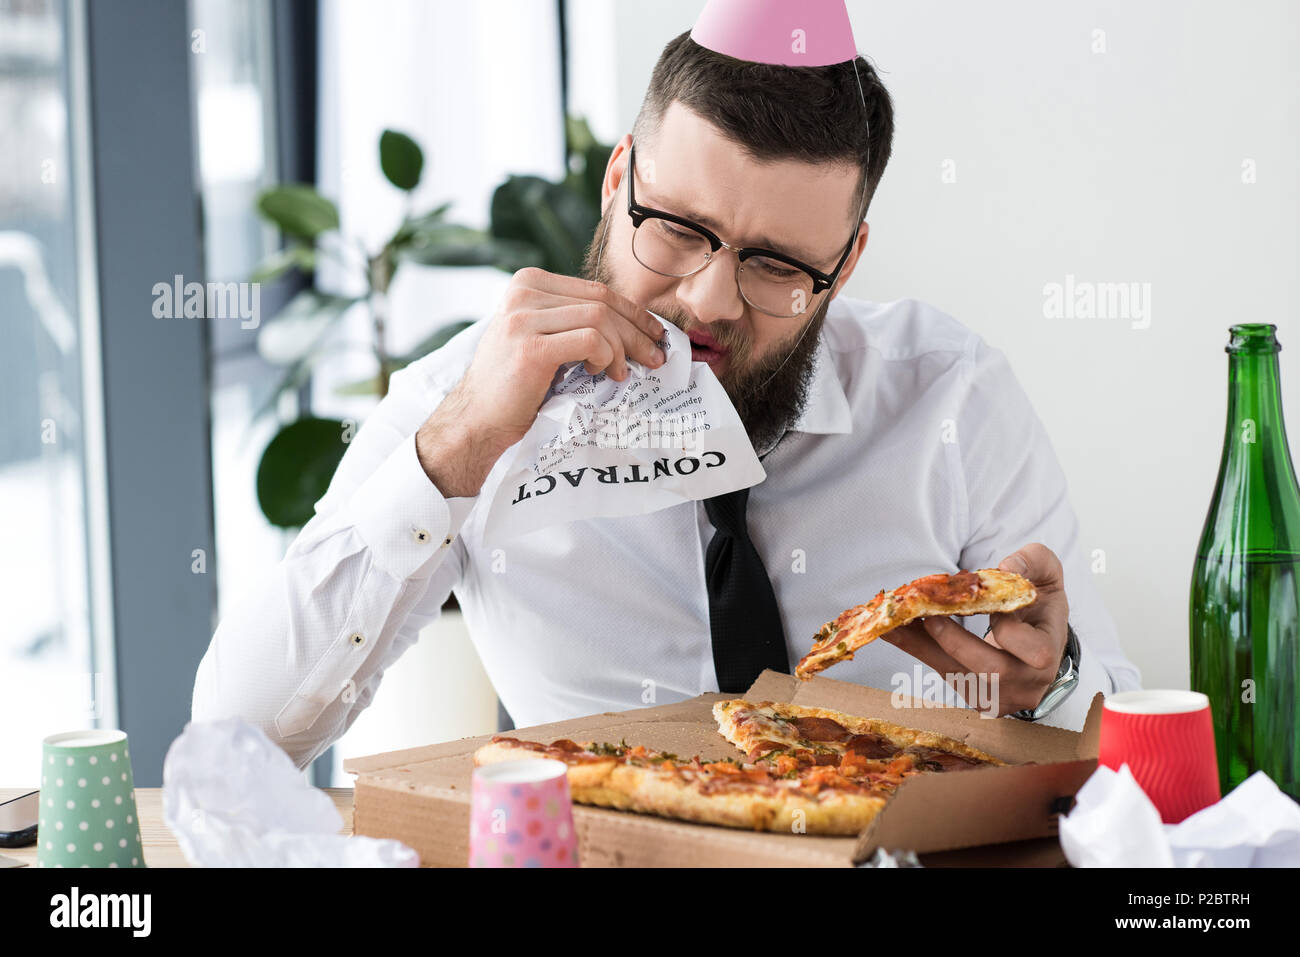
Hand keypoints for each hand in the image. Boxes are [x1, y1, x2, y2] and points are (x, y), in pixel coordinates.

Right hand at [417, 268, 666, 495]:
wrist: (478, 418)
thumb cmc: (515, 383)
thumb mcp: (541, 335)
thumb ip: (572, 319)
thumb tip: (631, 321)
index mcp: (527, 282)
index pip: (595, 289)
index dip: (632, 312)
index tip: (653, 334)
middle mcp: (523, 292)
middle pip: (602, 301)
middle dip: (637, 330)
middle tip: (656, 357)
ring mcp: (524, 317)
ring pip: (600, 318)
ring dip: (622, 348)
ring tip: (621, 373)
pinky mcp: (532, 346)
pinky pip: (591, 340)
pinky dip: (606, 357)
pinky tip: (599, 373)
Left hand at [880, 543, 1069, 716]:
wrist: (1039, 637)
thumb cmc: (1040, 602)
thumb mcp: (1046, 574)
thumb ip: (1032, 561)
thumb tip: (1006, 566)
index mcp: (1050, 654)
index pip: (1035, 652)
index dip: (1008, 631)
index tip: (988, 605)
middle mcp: (1028, 684)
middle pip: (990, 670)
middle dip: (954, 642)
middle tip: (925, 614)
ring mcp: (1001, 697)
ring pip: (957, 674)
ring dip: (921, 645)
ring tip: (892, 621)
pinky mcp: (975, 697)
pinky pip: (942, 673)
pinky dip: (918, 649)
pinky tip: (895, 630)